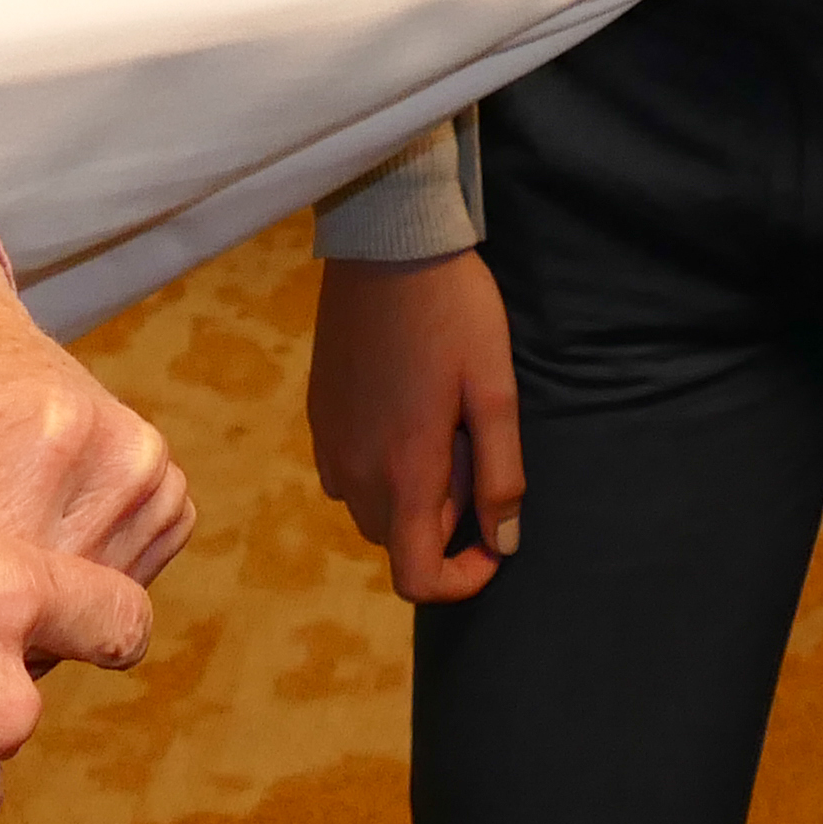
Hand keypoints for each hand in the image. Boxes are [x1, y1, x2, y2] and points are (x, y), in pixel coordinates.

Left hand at [0, 203, 192, 581]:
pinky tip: (15, 534)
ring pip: (84, 602)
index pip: (4, 581)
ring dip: (28, 598)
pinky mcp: (166, 493)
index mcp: (43, 430)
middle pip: (50, 600)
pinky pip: (117, 580)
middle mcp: (118, 450)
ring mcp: (153, 474)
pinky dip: (64, 576)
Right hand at [307, 251, 518, 601]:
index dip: (462, 580)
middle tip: (470, 447)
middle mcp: (355, 471)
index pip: (418, 579)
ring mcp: (329, 443)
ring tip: (442, 424)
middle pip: (397, 542)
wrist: (386, 243)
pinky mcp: (318, 414)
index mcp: (404, 472)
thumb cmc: (454, 312)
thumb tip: (504, 543)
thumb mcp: (495, 391)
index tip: (491, 543)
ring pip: (371, 509)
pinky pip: (348, 472)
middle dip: (442, 520)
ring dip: (411, 493)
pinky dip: (382, 465)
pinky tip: (408, 408)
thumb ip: (500, 475)